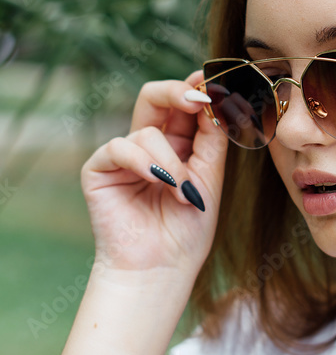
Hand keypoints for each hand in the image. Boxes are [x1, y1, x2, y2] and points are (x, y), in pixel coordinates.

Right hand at [80, 70, 226, 284]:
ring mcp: (123, 156)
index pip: (184, 105)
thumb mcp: (209, 178)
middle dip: (177, 92)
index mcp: (177, 144)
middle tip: (198, 98)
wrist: (162, 269)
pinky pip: (120, 148)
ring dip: (172, 162)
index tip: (217, 84)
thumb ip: (212, 138)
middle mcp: (148, 145)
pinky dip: (144, 163)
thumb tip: (216, 98)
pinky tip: (158, 184)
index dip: (198, 90)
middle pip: (154, 97)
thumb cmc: (187, 230)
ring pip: (147, 131)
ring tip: (183, 194)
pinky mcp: (99, 170)